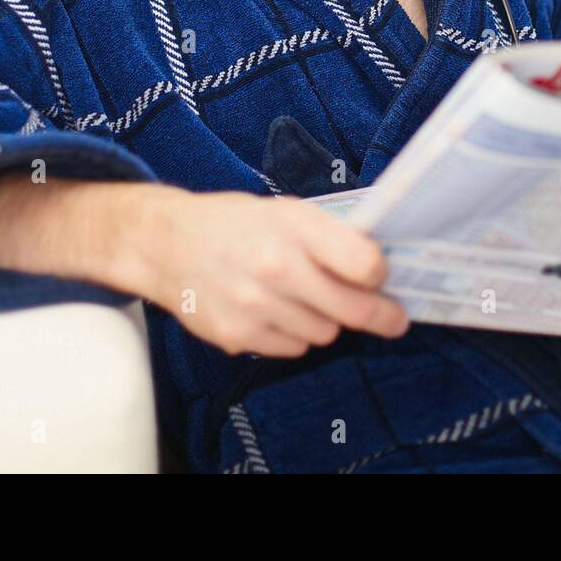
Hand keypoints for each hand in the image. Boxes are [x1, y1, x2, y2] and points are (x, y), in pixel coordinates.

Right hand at [127, 187, 410, 358]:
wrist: (166, 245)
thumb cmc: (234, 225)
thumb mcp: (284, 212)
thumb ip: (329, 237)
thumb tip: (378, 270)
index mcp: (293, 227)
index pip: (363, 263)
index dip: (380, 275)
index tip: (384, 278)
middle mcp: (275, 267)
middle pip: (353, 310)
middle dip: (380, 315)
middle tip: (393, 318)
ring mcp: (255, 306)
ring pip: (325, 333)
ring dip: (327, 320)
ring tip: (304, 297)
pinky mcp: (237, 337)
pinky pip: (293, 348)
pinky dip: (295, 334)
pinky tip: (276, 311)